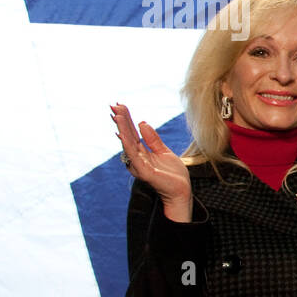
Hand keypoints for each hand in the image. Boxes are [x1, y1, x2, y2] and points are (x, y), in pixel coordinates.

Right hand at [111, 103, 192, 221]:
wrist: (182, 191)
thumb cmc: (173, 174)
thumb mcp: (164, 152)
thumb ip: (153, 139)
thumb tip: (142, 123)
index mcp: (142, 153)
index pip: (132, 133)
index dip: (127, 120)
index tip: (120, 106)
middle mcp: (137, 158)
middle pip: (127, 136)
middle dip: (121, 121)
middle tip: (114, 105)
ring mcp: (138, 165)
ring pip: (128, 143)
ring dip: (122, 129)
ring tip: (117, 115)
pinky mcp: (143, 171)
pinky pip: (133, 155)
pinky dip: (128, 144)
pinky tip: (123, 134)